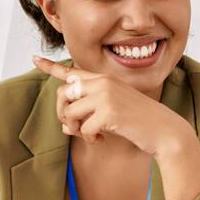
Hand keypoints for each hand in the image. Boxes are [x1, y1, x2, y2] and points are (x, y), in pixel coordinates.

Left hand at [31, 55, 188, 157]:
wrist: (164, 131)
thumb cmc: (139, 122)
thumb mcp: (113, 110)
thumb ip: (89, 111)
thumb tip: (64, 126)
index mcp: (104, 79)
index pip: (73, 71)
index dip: (51, 67)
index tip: (35, 59)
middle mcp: (103, 83)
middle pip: (63, 94)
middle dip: (62, 114)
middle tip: (74, 128)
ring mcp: (106, 96)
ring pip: (69, 113)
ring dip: (75, 129)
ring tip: (92, 135)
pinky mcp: (108, 112)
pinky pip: (83, 129)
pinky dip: (89, 139)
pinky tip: (102, 139)